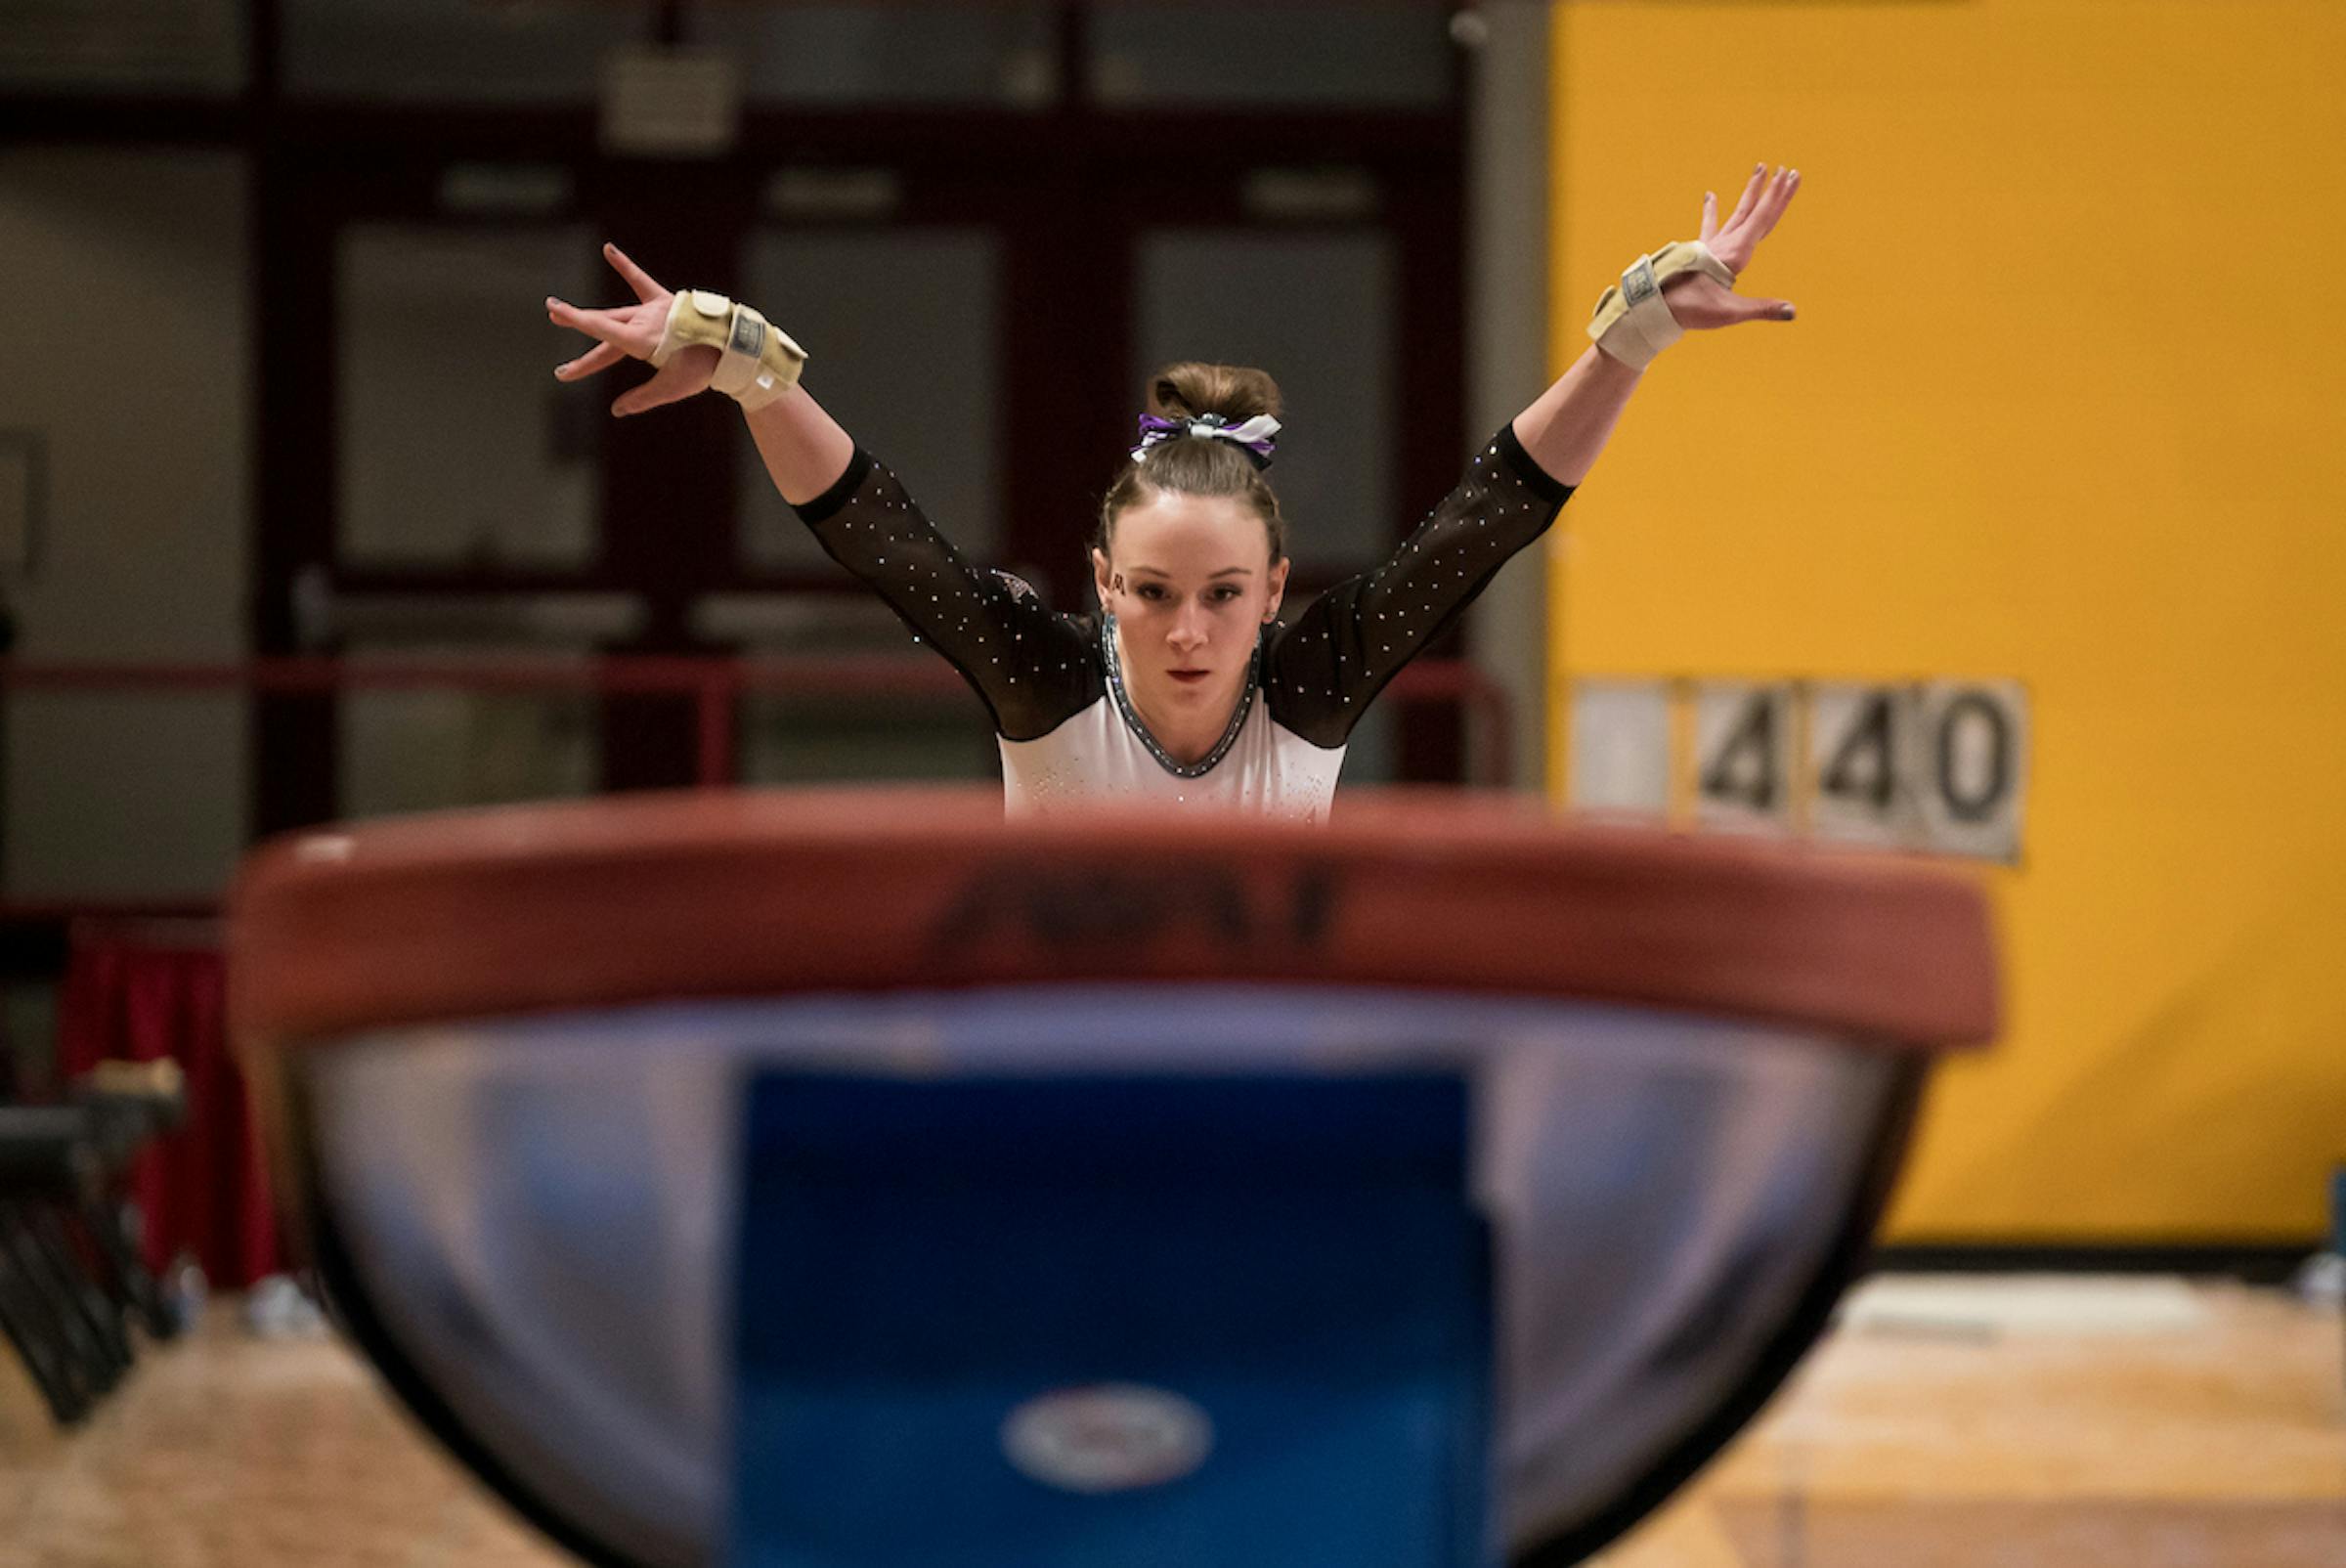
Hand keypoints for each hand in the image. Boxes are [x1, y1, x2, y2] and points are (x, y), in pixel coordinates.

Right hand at [546, 243, 718, 416]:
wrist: (731, 346)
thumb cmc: (703, 368)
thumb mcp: (672, 388)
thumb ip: (642, 398)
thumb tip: (616, 410)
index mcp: (642, 340)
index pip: (602, 331)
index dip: (576, 320)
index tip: (554, 310)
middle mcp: (644, 321)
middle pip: (605, 334)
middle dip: (585, 355)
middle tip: (562, 371)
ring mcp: (653, 309)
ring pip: (617, 315)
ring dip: (594, 321)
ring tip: (564, 314)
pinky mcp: (664, 301)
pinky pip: (641, 282)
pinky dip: (625, 266)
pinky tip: (608, 249)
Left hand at [1662, 163, 1800, 329]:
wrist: (1655, 307)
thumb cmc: (1691, 309)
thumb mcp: (1730, 312)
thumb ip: (1763, 309)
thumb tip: (1793, 311)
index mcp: (1735, 253)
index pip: (1762, 219)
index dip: (1779, 197)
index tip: (1790, 175)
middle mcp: (1725, 244)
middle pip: (1753, 211)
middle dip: (1771, 191)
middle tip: (1786, 168)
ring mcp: (1712, 245)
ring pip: (1736, 213)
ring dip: (1750, 193)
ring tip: (1759, 168)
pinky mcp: (1700, 251)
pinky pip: (1709, 226)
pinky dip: (1711, 211)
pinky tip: (1709, 195)